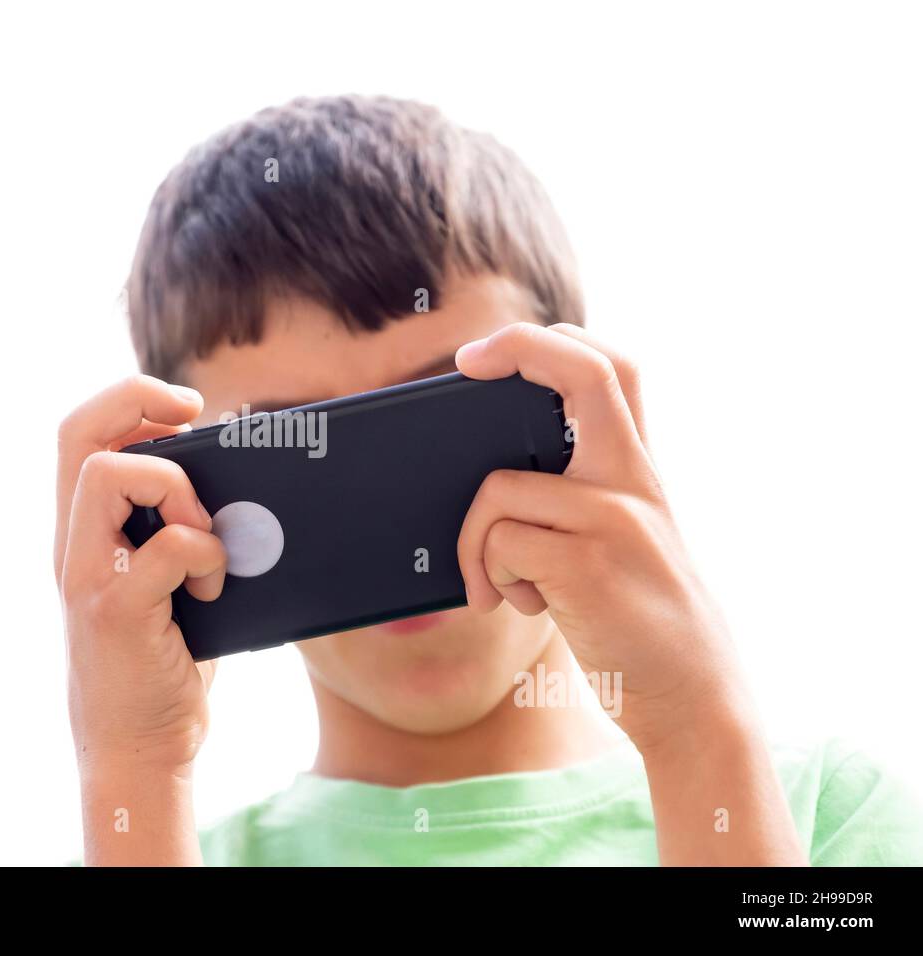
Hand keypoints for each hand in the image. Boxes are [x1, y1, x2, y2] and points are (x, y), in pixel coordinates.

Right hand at [56, 375, 226, 778]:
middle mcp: (74, 546)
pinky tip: (213, 584)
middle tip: (193, 414)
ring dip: (176, 488)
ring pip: (111, 473)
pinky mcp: (116, 610)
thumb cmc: (163, 663)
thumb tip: (236, 480)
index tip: (185, 405)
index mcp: (85, 533)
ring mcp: (89, 576)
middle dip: (138, 401)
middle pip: (78, 435)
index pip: (78, 434)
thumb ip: (176, 530)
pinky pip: (166, 545)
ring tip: (206, 532)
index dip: (128, 399)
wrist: (140, 750)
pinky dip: (204, 552)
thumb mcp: (163, 583)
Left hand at [455, 323, 744, 752]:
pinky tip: (522, 606)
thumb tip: (486, 475)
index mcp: (637, 470)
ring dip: (474, 544)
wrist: (692, 695)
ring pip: (498, 488)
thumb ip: (576, 498)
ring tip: (502, 586)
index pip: (610, 369)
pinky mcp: (586, 564)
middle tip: (464, 366)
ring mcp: (612, 518)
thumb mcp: (622, 540)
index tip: (489, 352)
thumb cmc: (637, 618)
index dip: (549, 342)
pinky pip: (498, 542)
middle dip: (515, 349)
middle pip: (584, 373)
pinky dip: (489, 576)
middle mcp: (632, 481)